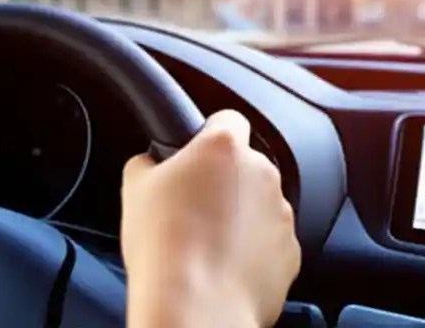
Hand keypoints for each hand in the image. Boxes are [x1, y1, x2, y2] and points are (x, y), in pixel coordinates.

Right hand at [120, 110, 299, 327]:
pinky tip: (222, 265)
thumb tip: (152, 164)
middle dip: (224, 182)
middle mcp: (261, 173)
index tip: (194, 155)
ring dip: (239, 217)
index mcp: (223, 147)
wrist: (195, 305)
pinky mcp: (290, 252)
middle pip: (244, 165)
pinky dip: (252, 250)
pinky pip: (270, 242)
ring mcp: (281, 214)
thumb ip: (149, 162)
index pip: (226, 119)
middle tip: (191, 207)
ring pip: (259, 205)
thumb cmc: (164, 246)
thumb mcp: (134, 187)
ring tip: (205, 243)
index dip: (207, 135)